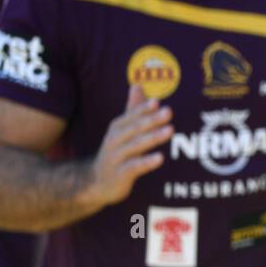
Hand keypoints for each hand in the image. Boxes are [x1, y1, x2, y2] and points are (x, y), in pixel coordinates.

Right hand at [85, 85, 173, 207]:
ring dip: (152, 137)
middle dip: (151, 119)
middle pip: (134, 128)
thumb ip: (133, 109)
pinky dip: (146, 162)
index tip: (157, 101)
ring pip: (135, 145)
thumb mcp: (123, 130)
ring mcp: (116, 157)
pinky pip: (134, 167)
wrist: (95, 181)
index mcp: (118, 127)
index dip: (143, 108)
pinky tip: (160, 158)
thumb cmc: (116, 152)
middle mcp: (115, 140)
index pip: (131, 115)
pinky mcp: (120, 174)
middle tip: (169, 112)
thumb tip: (137, 85)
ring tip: (170, 130)